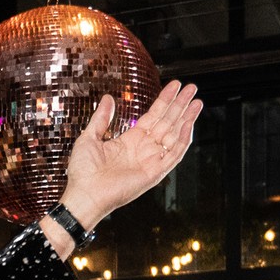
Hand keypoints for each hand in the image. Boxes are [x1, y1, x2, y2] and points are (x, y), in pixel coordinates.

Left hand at [59, 78, 202, 233]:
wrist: (83, 194)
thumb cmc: (83, 172)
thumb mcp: (90, 138)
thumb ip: (101, 118)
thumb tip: (108, 98)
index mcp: (130, 141)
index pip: (154, 116)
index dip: (165, 101)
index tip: (175, 85)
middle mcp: (144, 149)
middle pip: (168, 122)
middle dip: (180, 105)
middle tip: (192, 88)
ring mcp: (151, 160)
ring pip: (175, 135)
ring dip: (187, 118)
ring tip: (197, 101)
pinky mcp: (155, 172)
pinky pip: (174, 153)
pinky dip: (182, 138)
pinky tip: (188, 122)